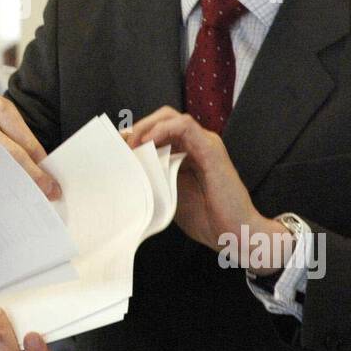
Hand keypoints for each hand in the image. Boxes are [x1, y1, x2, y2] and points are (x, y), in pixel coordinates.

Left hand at [126, 107, 284, 269]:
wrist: (234, 233)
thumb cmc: (206, 218)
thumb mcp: (168, 194)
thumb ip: (153, 178)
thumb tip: (126, 171)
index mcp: (185, 154)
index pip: (156, 132)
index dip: (134, 136)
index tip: (116, 149)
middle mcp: (195, 144)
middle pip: (161, 119)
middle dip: (137, 128)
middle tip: (122, 147)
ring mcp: (204, 143)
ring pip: (170, 117)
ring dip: (146, 126)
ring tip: (132, 144)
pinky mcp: (211, 148)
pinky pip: (184, 125)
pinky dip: (163, 129)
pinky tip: (148, 142)